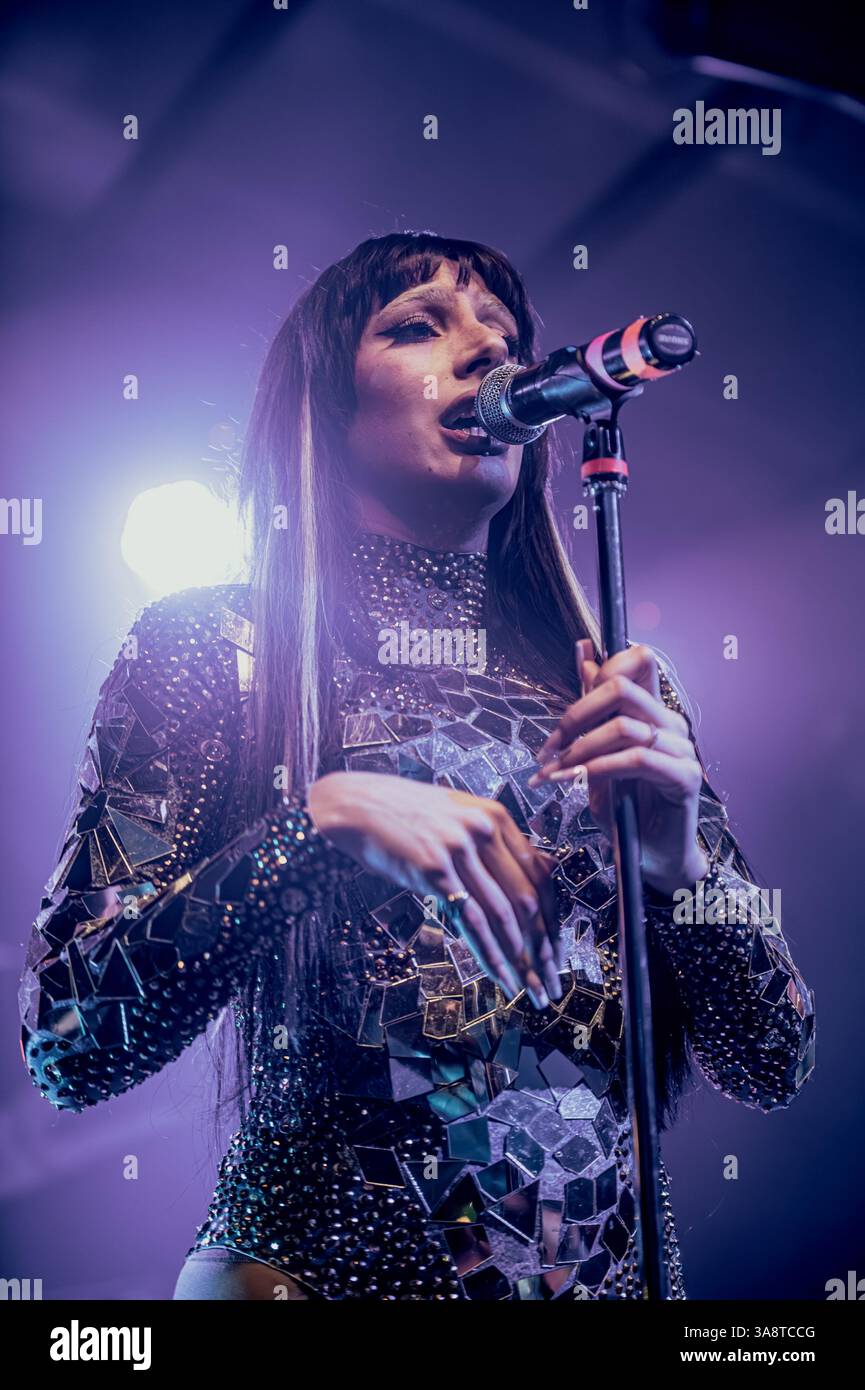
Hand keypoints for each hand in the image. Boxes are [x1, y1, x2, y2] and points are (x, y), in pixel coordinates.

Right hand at [307, 771, 563, 1006]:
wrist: (355, 805)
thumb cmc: (404, 814)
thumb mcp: (455, 818)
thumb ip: (488, 843)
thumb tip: (520, 879)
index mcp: (495, 817)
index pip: (539, 874)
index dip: (551, 916)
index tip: (556, 948)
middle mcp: (483, 830)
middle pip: (527, 898)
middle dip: (543, 946)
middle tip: (552, 980)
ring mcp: (459, 849)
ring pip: (502, 915)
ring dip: (521, 959)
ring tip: (531, 989)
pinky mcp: (434, 869)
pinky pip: (471, 921)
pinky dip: (490, 954)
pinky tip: (500, 977)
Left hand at [527, 641, 708, 896]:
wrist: (649, 859)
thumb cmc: (624, 808)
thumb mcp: (596, 753)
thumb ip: (592, 706)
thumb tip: (584, 651)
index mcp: (652, 712)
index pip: (639, 660)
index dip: (600, 670)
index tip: (565, 716)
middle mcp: (670, 724)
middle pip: (623, 688)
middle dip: (576, 715)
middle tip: (551, 748)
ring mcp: (681, 749)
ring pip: (625, 726)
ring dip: (581, 749)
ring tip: (556, 773)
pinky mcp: (685, 777)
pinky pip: (637, 759)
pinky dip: (600, 768)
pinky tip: (579, 781)